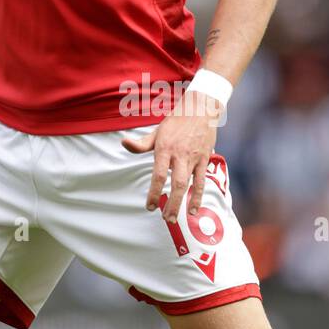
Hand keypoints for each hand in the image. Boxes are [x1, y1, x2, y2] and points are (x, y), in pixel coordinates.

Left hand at [121, 90, 220, 220]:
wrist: (200, 109)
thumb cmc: (176, 122)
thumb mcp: (157, 131)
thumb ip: (141, 144)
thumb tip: (124, 143)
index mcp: (165, 148)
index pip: (158, 174)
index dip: (154, 192)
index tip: (149, 206)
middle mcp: (180, 155)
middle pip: (176, 183)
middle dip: (171, 203)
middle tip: (165, 219)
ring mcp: (194, 158)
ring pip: (188, 184)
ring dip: (182, 203)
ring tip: (175, 218)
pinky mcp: (205, 159)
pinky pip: (202, 181)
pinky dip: (198, 197)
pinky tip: (193, 209)